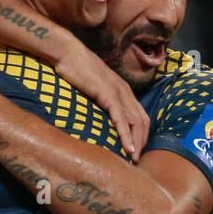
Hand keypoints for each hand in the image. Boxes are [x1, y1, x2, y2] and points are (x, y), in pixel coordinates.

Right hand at [54, 43, 148, 161]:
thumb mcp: (95, 87)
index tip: (137, 150)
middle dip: (142, 142)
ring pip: (136, 122)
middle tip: (138, 160)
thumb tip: (100, 114)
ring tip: (134, 159)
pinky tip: (128, 148)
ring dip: (137, 143)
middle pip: (143, 122)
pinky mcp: (108, 94)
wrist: (68, 53)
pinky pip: (121, 118)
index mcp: (124, 91)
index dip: (142, 135)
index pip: (141, 117)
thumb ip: (102, 99)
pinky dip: (126, 135)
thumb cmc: (77, 70)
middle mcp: (126, 92)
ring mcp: (119, 93)